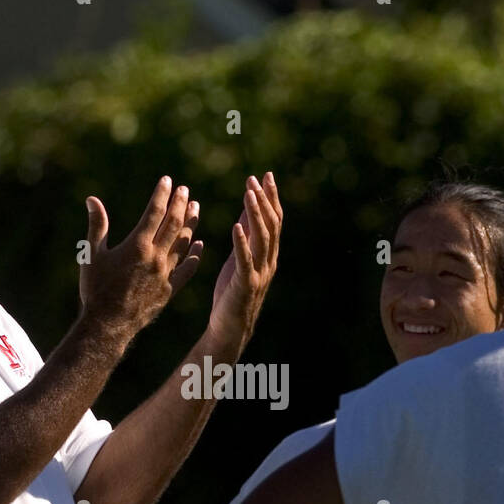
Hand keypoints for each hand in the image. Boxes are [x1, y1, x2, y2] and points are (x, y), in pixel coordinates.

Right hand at [80, 176, 203, 339]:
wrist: (108, 325)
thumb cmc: (95, 290)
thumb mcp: (92, 255)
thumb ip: (97, 226)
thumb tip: (92, 199)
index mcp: (137, 246)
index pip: (154, 213)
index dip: (162, 195)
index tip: (167, 181)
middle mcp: (155, 258)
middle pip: (172, 225)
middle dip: (179, 204)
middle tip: (185, 189)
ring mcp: (165, 274)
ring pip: (183, 244)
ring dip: (190, 224)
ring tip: (195, 208)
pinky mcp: (169, 290)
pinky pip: (186, 270)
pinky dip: (194, 256)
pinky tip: (199, 245)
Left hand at [208, 172, 281, 350]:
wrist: (230, 327)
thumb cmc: (233, 291)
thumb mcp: (240, 256)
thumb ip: (247, 233)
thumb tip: (251, 205)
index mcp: (267, 254)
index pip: (274, 221)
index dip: (271, 197)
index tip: (266, 175)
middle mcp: (268, 261)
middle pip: (271, 225)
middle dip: (264, 200)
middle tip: (256, 179)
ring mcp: (259, 273)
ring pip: (261, 239)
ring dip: (255, 214)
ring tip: (248, 193)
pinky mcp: (245, 284)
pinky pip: (245, 260)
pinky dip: (241, 242)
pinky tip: (235, 226)